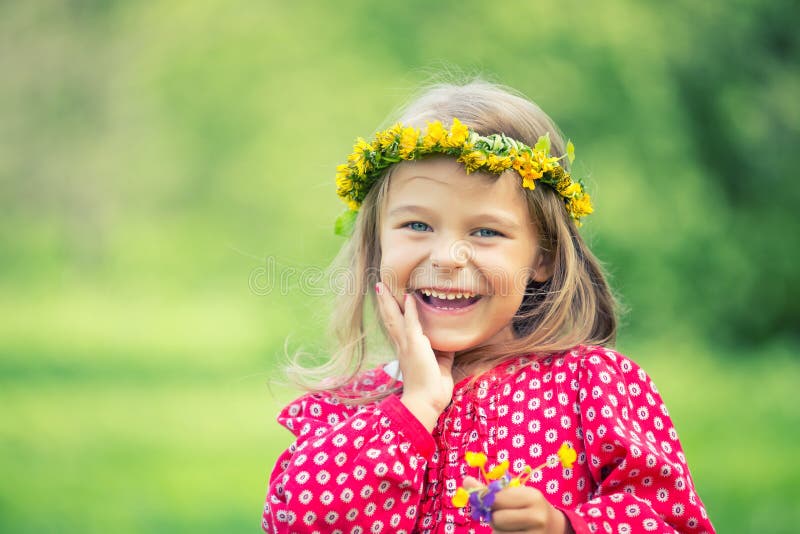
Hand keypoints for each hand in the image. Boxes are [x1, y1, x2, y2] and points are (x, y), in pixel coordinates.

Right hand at [375, 282, 454, 431]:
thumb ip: (443, 353)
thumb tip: (449, 345)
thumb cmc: (432, 388)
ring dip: (389, 300)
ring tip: (382, 285)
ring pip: (394, 317)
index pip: (397, 327)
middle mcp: (403, 345)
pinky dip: (410, 308)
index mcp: (407, 350)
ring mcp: (407, 344)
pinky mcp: (415, 345)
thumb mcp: (441, 365)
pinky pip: (411, 322)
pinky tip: (408, 295)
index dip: (393, 312)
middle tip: (379, 286)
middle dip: (385, 302)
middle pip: (390, 318)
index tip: (388, 299)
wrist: (426, 402)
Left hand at [462, 477, 573, 533]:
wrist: (554, 526)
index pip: (497, 500)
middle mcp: (537, 517)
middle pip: (497, 520)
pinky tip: (513, 532)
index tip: (486, 501)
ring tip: (511, 526)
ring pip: (499, 533)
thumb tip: (466, 481)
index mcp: (532, 497)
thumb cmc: (528, 506)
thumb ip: (490, 490)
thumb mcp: (515, 493)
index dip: (486, 500)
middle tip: (503, 514)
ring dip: (498, 530)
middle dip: (494, 518)